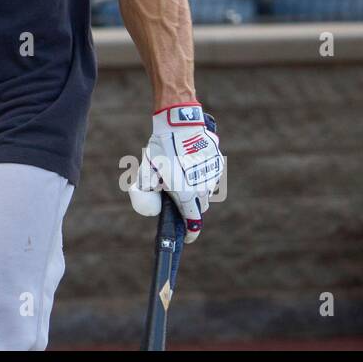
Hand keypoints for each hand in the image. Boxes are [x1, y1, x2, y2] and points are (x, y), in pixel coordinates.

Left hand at [128, 105, 223, 243]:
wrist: (180, 124)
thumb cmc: (162, 148)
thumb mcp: (148, 168)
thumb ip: (146, 184)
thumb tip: (145, 193)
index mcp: (186, 194)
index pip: (193, 222)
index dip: (190, 233)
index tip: (188, 237)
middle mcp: (203, 188)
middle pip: (200, 207)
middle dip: (191, 207)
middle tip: (179, 198)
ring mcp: (212, 176)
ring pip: (206, 190)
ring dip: (197, 189)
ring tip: (182, 176)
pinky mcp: (217, 163)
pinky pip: (210, 175)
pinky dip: (202, 174)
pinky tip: (190, 163)